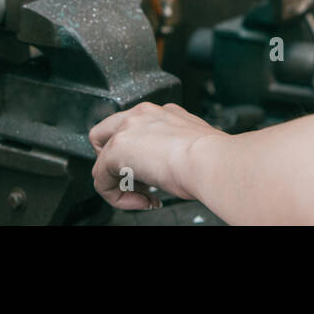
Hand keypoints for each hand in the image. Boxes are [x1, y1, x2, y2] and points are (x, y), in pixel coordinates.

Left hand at [89, 101, 225, 209]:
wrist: (210, 161)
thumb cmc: (212, 158)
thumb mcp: (195, 146)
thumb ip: (179, 148)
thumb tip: (177, 163)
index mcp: (163, 113)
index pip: (137, 129)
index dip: (141, 155)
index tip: (155, 172)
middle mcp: (142, 114)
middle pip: (108, 134)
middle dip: (116, 162)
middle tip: (136, 181)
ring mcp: (127, 129)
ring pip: (103, 159)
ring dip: (119, 183)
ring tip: (144, 195)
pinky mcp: (116, 150)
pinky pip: (101, 180)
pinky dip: (117, 197)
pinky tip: (142, 200)